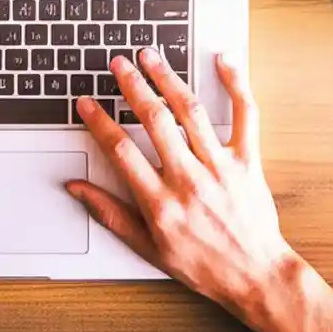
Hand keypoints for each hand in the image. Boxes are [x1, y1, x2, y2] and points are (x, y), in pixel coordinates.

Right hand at [66, 49, 295, 317]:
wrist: (255, 275)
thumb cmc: (203, 265)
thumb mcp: (147, 247)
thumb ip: (109, 213)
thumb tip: (77, 189)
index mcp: (160, 203)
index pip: (121, 152)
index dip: (99, 123)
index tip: (86, 103)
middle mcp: (189, 180)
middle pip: (154, 121)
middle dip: (132, 87)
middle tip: (118, 64)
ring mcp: (220, 167)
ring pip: (190, 112)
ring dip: (168, 79)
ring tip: (152, 56)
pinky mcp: (247, 161)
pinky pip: (244, 116)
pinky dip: (237, 85)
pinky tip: (224, 61)